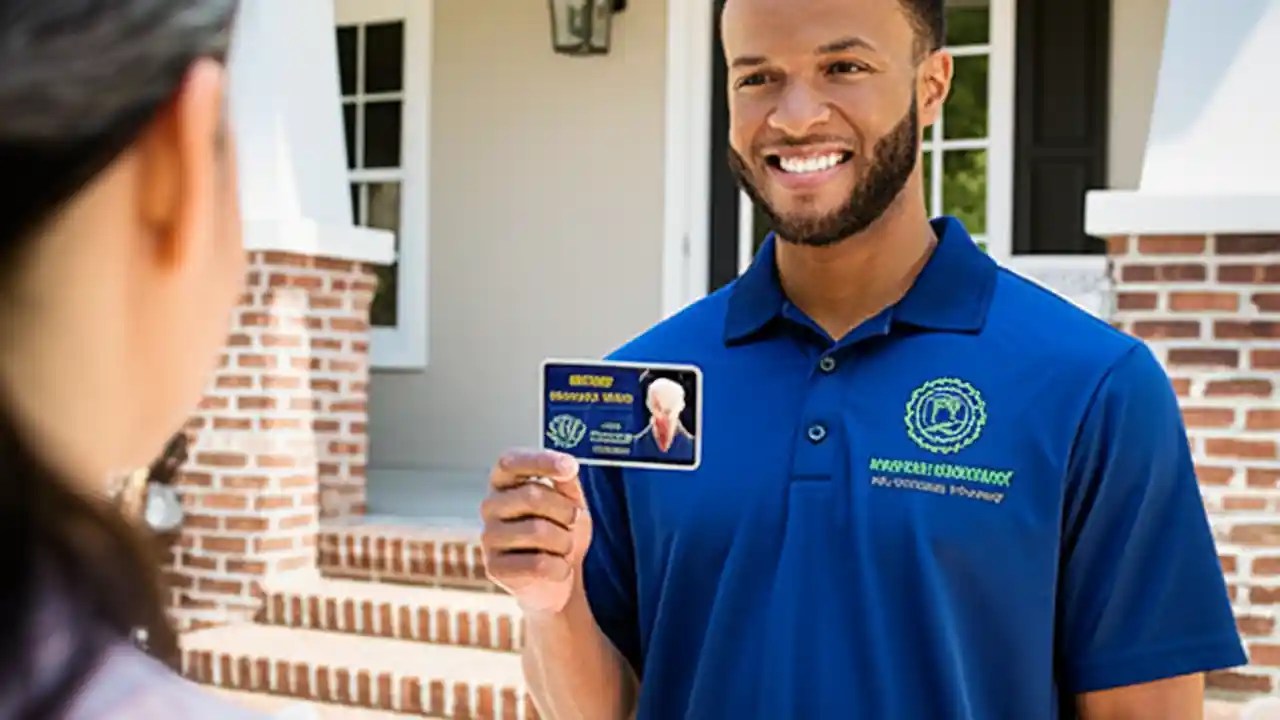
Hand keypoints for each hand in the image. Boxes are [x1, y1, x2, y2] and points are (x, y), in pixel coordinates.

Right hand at [481, 448, 591, 613]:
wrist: (557, 581)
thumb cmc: (560, 532)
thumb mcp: (570, 502)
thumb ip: (567, 482)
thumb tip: (567, 466)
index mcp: (504, 483)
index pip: (510, 462)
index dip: (540, 461)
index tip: (570, 467)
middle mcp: (490, 507)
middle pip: (531, 495)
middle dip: (565, 510)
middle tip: (575, 520)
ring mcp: (489, 537)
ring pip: (538, 531)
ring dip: (565, 541)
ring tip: (565, 547)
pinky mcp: (495, 568)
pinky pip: (538, 563)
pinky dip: (560, 567)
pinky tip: (558, 569)